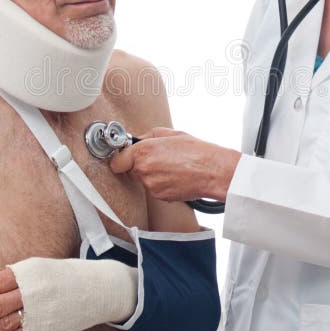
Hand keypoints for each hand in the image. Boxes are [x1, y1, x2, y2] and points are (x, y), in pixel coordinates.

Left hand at [109, 127, 240, 202]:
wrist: (213, 172)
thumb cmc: (197, 152)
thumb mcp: (171, 134)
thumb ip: (149, 136)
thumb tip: (138, 139)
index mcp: (143, 152)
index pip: (116, 161)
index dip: (121, 158)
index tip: (126, 155)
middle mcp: (144, 170)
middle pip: (131, 169)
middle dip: (141, 164)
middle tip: (159, 158)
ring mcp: (151, 186)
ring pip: (144, 179)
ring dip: (153, 174)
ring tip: (172, 166)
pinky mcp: (160, 197)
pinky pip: (155, 188)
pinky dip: (162, 183)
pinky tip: (176, 176)